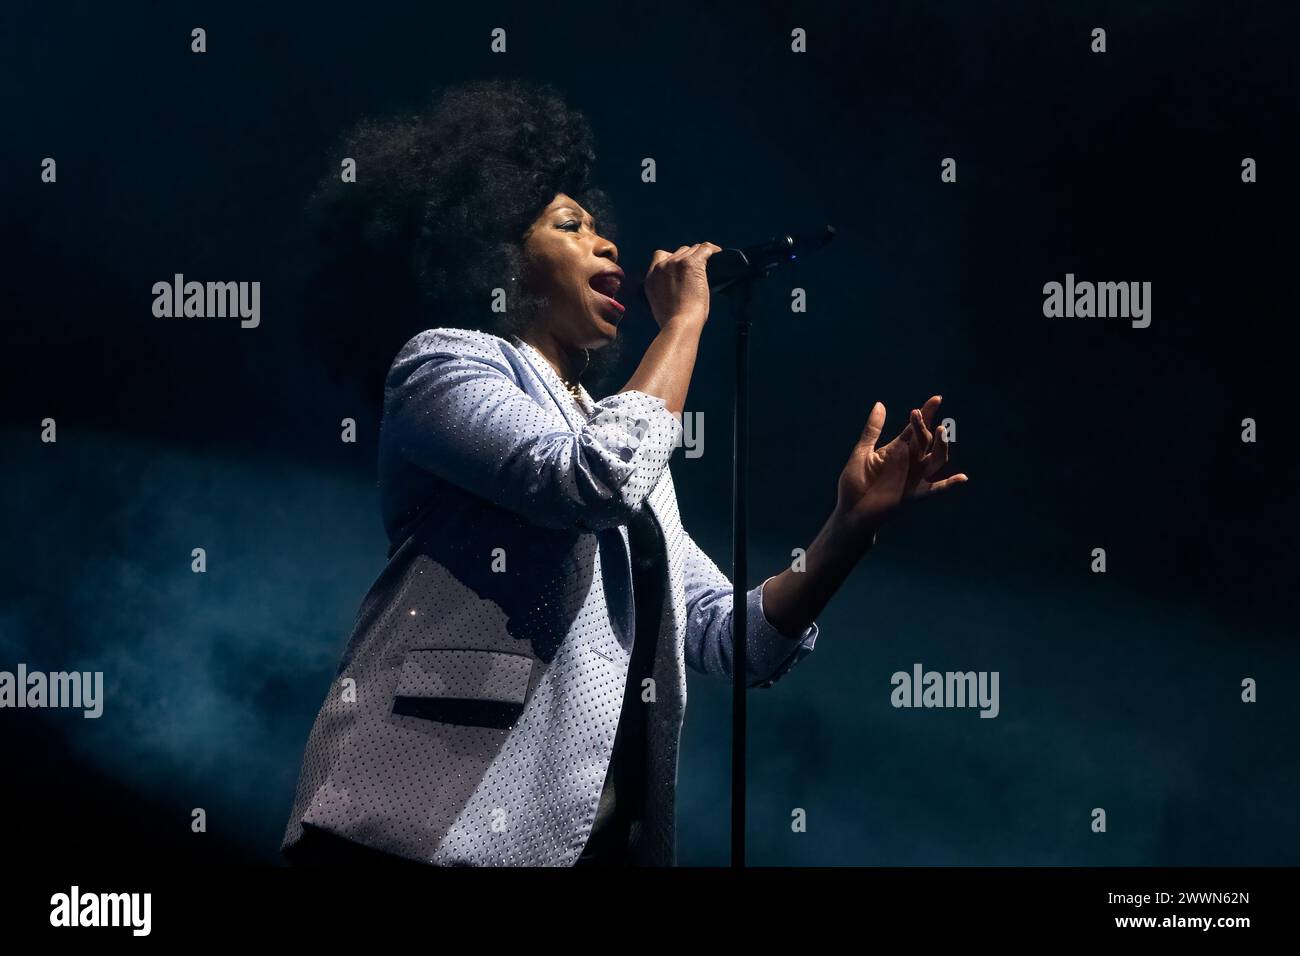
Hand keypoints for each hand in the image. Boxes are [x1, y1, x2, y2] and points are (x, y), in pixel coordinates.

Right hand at [644, 242, 721, 328]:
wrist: (679, 324)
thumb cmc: (673, 321)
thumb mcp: (660, 303)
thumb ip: (664, 289)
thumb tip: (678, 285)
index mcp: (651, 277)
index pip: (660, 255)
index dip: (673, 259)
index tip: (681, 267)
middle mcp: (661, 266)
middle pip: (679, 252)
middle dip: (689, 259)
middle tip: (700, 271)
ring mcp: (675, 263)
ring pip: (692, 250)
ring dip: (700, 256)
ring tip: (711, 263)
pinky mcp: (691, 264)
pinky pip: (705, 249)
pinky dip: (713, 250)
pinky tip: (719, 253)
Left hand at [834, 395, 967, 537]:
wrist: (850, 511)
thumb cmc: (854, 483)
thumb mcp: (861, 453)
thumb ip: (872, 430)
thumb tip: (880, 404)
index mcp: (897, 449)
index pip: (915, 428)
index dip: (927, 413)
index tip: (937, 398)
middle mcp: (910, 461)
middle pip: (925, 440)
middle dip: (923, 426)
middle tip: (916, 413)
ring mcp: (914, 477)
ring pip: (936, 459)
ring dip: (940, 446)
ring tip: (940, 432)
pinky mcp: (915, 494)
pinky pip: (937, 488)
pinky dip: (950, 484)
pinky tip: (961, 478)